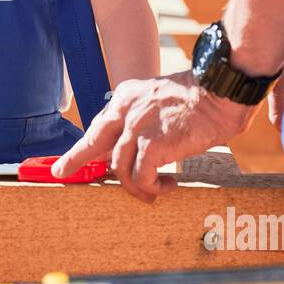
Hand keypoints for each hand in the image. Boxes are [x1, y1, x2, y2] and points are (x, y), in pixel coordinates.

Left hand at [52, 71, 257, 202]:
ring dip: (136, 186)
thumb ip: (144, 119)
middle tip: (62, 172)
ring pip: (120, 167)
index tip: (74, 156)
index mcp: (127, 96)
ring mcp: (137, 126)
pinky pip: (142, 177)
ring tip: (154, 192)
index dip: (89, 144)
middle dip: (76, 159)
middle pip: (93, 141)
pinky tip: (168, 186)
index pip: (100, 124)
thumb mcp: (161, 101)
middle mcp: (126, 109)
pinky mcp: (152, 144)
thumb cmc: (201, 97)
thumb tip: (136, 148)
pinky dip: (153, 187)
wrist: (221, 91)